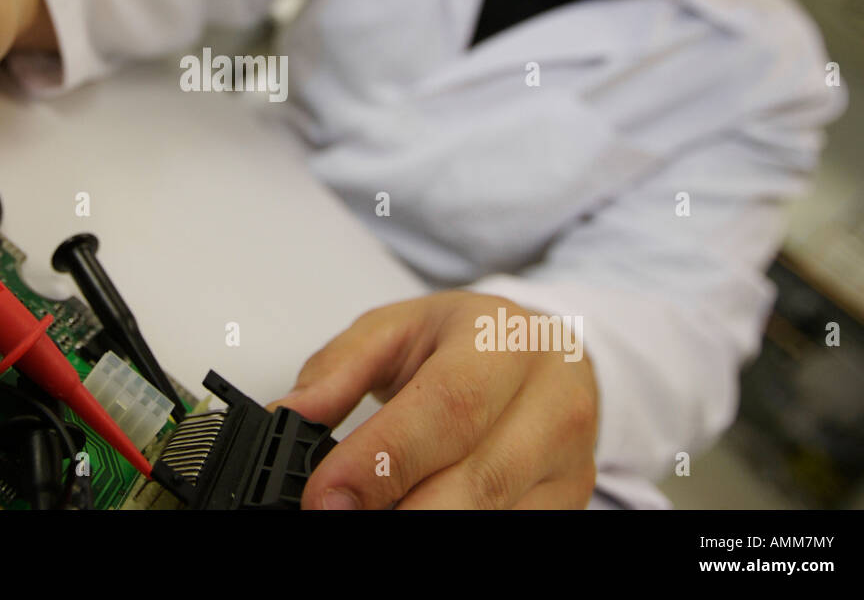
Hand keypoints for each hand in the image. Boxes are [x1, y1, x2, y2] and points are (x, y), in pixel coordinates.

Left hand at [271, 291, 598, 508]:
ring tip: (371, 515)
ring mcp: (571, 461)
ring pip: (494, 518)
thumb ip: (337, 370)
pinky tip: (411, 515)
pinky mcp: (572, 502)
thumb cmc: (466, 340)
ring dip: (422, 527)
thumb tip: (290, 415)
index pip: (449, 407)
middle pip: (476, 482)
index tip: (326, 497)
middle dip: (398, 512)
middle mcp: (552, 401)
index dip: (383, 460)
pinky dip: (455, 533)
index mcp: (504, 341)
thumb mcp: (395, 330)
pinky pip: (513, 533)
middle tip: (337, 517)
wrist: (544, 353)